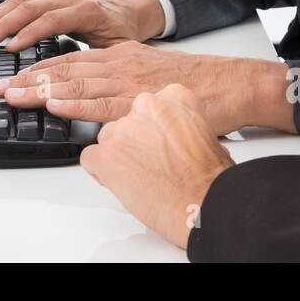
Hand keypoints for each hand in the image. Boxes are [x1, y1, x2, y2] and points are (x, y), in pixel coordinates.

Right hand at [0, 0, 163, 50]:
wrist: (127, 10)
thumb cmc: (121, 31)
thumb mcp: (118, 48)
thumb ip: (102, 62)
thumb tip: (87, 84)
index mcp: (87, 11)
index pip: (52, 20)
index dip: (29, 33)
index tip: (10, 48)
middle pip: (30, 8)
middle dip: (4, 25)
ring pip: (22, 1)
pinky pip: (21, 1)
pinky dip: (3, 13)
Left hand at [0, 40, 296, 134]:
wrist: (230, 84)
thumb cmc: (194, 84)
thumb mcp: (150, 74)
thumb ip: (121, 83)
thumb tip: (96, 100)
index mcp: (121, 56)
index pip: (70, 61)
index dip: (39, 69)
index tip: (14, 78)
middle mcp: (120, 63)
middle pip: (66, 69)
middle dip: (29, 79)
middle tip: (0, 87)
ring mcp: (130, 81)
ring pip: (77, 83)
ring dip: (40, 91)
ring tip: (14, 96)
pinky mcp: (142, 100)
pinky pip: (103, 103)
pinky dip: (76, 103)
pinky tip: (54, 104)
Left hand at [80, 84, 234, 249]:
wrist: (204, 204)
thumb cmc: (209, 178)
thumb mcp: (205, 133)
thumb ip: (179, 126)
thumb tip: (167, 136)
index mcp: (173, 97)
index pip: (147, 105)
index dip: (150, 128)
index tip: (157, 142)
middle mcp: (146, 106)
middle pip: (126, 120)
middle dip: (134, 142)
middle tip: (149, 164)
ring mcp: (123, 129)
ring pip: (107, 138)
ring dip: (118, 156)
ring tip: (141, 178)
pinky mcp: (106, 154)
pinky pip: (90, 158)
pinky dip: (101, 173)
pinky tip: (122, 183)